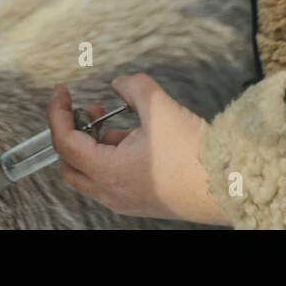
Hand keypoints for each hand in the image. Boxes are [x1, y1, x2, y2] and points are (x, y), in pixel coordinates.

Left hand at [47, 73, 229, 224]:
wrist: (228, 185)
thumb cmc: (194, 155)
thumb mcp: (160, 108)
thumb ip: (134, 88)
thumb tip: (120, 83)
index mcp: (108, 172)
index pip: (64, 141)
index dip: (58, 111)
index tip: (61, 92)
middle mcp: (111, 192)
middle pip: (70, 163)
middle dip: (74, 132)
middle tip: (93, 111)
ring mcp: (125, 201)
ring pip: (92, 172)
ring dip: (97, 144)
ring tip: (122, 121)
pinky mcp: (141, 201)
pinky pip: (113, 179)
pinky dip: (114, 156)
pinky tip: (139, 139)